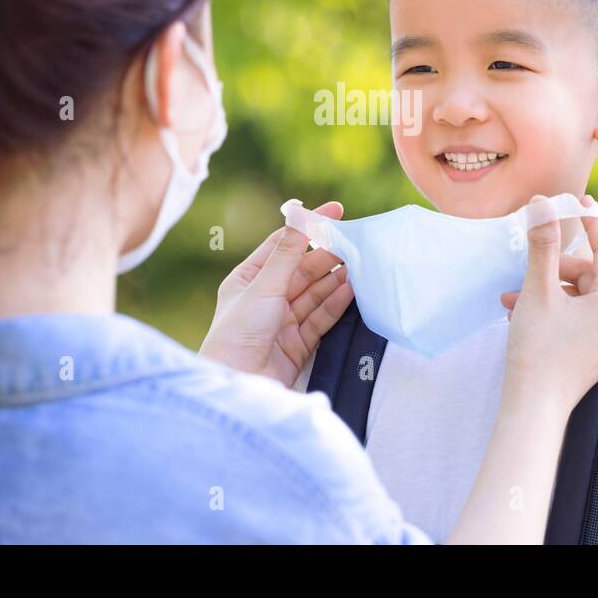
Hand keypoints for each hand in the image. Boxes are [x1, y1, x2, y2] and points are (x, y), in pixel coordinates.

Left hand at [199, 201, 353, 386]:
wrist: (236, 385)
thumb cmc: (237, 333)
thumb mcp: (263, 287)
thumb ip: (287, 253)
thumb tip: (299, 214)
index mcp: (248, 279)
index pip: (283, 244)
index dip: (309, 227)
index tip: (336, 211)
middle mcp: (265, 298)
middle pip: (303, 270)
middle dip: (328, 256)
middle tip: (356, 243)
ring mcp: (282, 322)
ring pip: (314, 294)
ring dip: (335, 280)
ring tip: (360, 265)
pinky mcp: (297, 345)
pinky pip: (320, 318)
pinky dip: (336, 304)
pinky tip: (352, 290)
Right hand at [499, 195, 597, 418]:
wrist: (534, 409)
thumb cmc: (537, 350)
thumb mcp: (538, 291)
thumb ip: (543, 246)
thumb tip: (544, 204)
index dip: (591, 223)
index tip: (580, 201)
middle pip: (589, 276)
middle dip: (554, 269)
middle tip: (524, 271)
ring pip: (580, 299)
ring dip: (548, 292)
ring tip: (513, 302)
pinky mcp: (597, 356)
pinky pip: (579, 320)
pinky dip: (554, 311)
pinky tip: (524, 317)